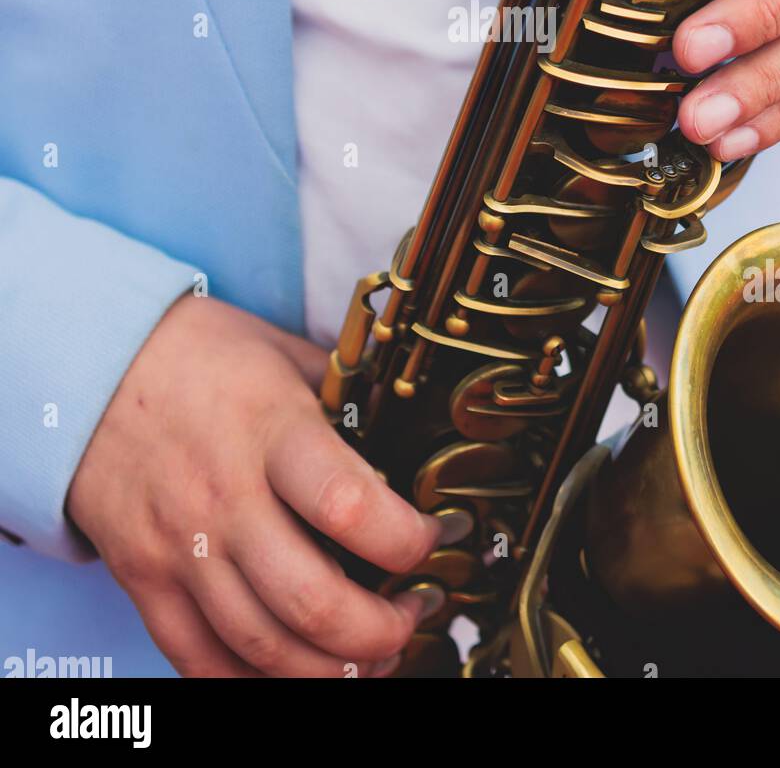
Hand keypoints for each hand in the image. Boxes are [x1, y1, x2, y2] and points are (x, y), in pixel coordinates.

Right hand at [67, 293, 467, 677]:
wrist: (90, 366)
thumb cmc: (200, 354)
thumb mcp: (284, 352)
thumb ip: (344, 397)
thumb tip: (409, 435)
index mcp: (271, 429)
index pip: (350, 506)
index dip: (409, 541)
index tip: (434, 538)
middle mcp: (225, 497)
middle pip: (312, 602)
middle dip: (381, 631)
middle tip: (411, 615)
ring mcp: (179, 546)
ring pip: (262, 646)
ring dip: (331, 670)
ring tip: (370, 653)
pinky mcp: (144, 579)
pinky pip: (199, 661)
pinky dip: (254, 683)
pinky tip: (297, 671)